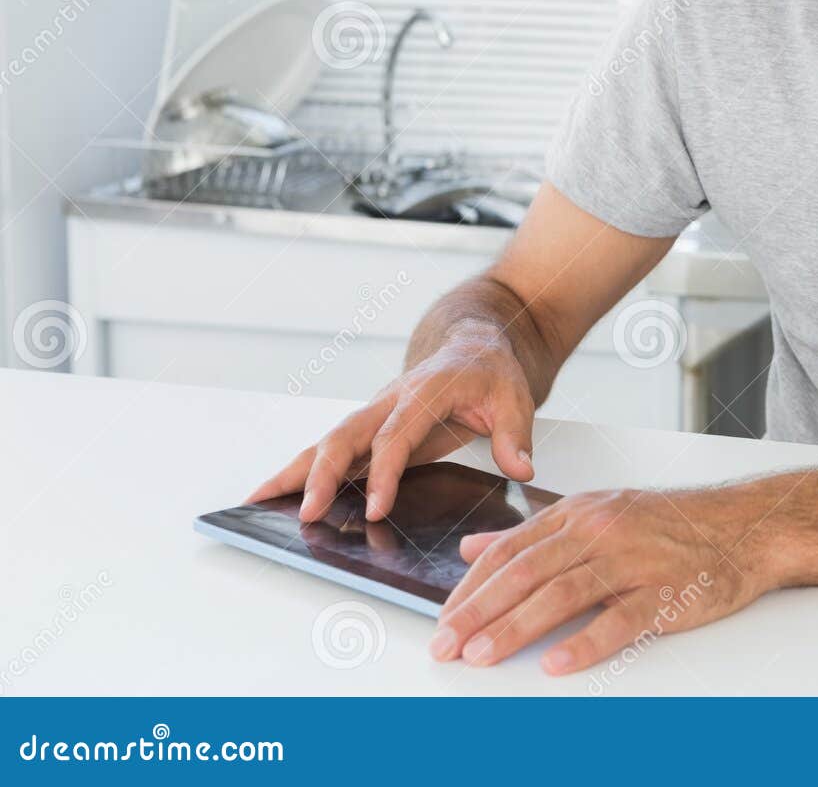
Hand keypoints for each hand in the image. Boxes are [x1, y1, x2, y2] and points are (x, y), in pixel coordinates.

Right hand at [246, 320, 535, 521]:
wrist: (473, 343)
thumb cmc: (491, 372)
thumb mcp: (515, 397)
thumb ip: (515, 434)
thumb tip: (521, 468)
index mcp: (426, 391)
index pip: (398, 435)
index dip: (384, 472)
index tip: (376, 509)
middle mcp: (391, 400)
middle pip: (347, 435)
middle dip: (323, 475)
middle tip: (307, 514)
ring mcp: (375, 413)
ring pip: (328, 441)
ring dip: (294, 472)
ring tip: (256, 502)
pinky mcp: (370, 429)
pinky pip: (332, 450)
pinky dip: (301, 471)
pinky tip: (275, 495)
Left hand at [429, 487, 773, 673]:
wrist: (743, 526)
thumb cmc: (671, 524)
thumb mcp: (597, 514)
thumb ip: (534, 534)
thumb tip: (474, 547)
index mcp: (579, 513)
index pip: (510, 550)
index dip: (471, 586)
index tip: (443, 619)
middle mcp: (601, 530)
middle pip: (526, 572)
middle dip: (478, 611)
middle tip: (446, 644)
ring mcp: (633, 559)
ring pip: (562, 592)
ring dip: (515, 627)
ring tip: (482, 655)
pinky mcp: (664, 591)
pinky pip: (618, 620)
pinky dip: (584, 643)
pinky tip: (555, 663)